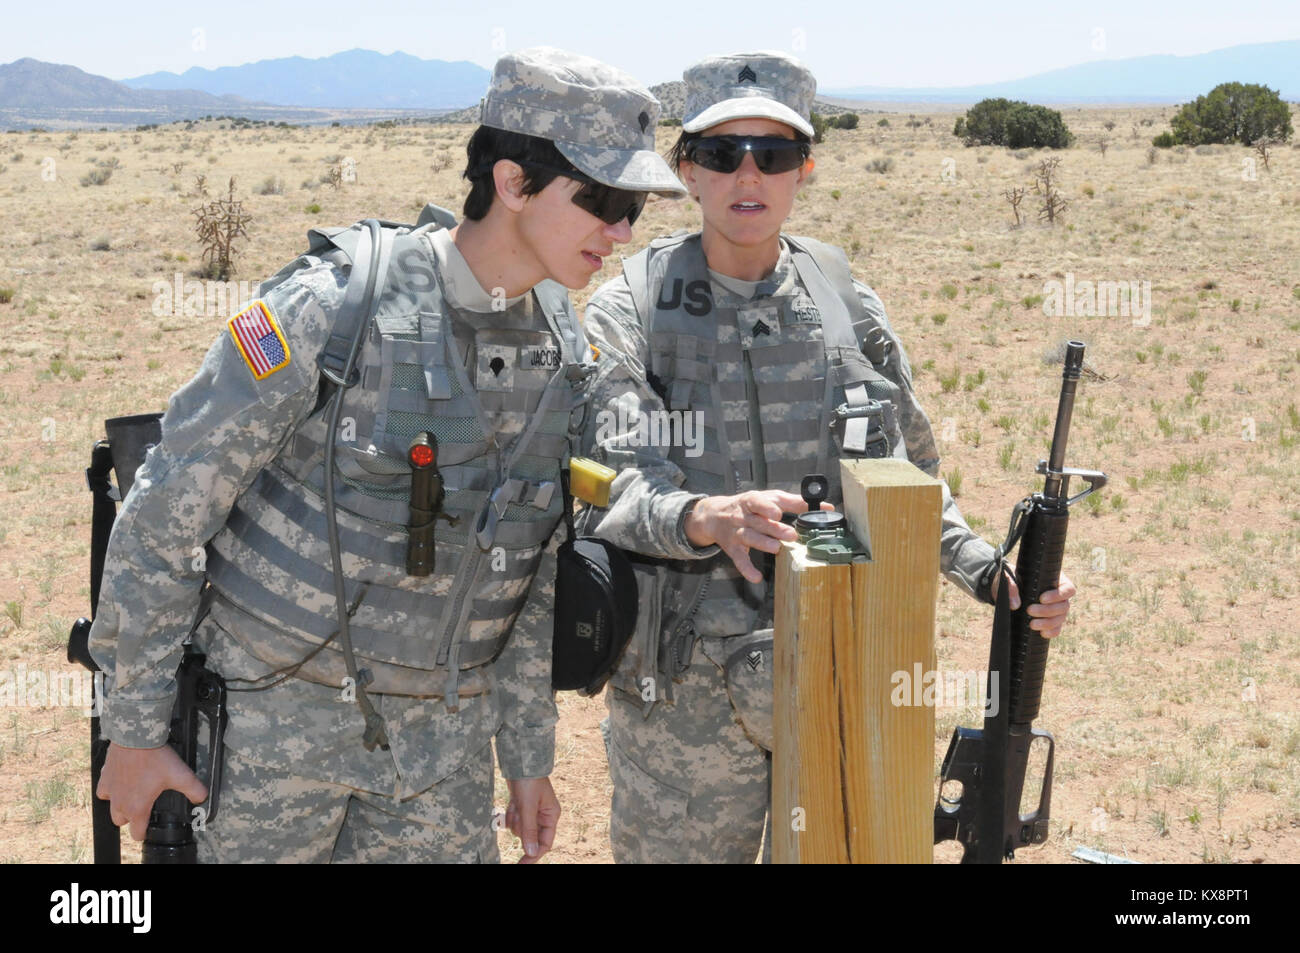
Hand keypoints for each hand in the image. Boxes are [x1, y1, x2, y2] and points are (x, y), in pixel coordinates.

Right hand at [97, 742, 207, 841]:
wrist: (136, 738)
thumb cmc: (155, 758)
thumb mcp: (181, 775)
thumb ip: (194, 790)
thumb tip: (202, 799)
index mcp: (137, 808)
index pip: (137, 834)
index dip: (145, 833)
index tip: (152, 825)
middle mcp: (120, 803)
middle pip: (122, 821)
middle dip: (132, 818)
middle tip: (145, 805)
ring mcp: (110, 791)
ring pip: (112, 807)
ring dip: (120, 805)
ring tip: (134, 794)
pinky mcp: (104, 777)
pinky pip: (104, 790)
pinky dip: (111, 788)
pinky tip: (122, 781)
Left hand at [504, 777, 560, 863]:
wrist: (520, 761)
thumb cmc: (528, 781)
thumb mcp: (528, 807)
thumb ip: (529, 831)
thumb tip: (531, 853)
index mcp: (551, 816)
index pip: (545, 843)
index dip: (534, 854)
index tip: (521, 864)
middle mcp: (543, 815)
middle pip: (529, 836)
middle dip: (520, 826)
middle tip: (517, 812)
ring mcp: (531, 811)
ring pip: (519, 829)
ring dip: (514, 819)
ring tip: (515, 803)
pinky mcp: (521, 807)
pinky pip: (513, 820)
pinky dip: (510, 814)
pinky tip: (511, 802)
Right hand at [683, 490, 831, 582]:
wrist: (714, 516)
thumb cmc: (750, 506)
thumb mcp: (768, 498)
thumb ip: (796, 502)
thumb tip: (826, 507)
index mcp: (752, 501)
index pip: (758, 502)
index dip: (767, 507)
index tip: (778, 512)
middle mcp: (742, 517)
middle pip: (758, 523)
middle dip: (774, 529)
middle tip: (792, 535)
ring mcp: (737, 533)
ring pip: (749, 538)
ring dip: (763, 544)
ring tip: (777, 548)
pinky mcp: (733, 548)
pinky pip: (739, 559)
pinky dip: (747, 569)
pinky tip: (756, 577)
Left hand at [994, 570, 1076, 638]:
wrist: (1006, 589)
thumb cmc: (1011, 579)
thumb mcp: (1008, 577)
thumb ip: (1010, 585)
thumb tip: (1015, 604)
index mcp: (1055, 580)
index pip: (1068, 588)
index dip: (1058, 595)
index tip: (1042, 599)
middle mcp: (1059, 595)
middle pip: (1064, 606)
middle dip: (1048, 610)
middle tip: (1030, 610)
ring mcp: (1057, 609)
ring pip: (1061, 618)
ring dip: (1048, 623)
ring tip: (1032, 624)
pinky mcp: (1051, 620)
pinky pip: (1057, 628)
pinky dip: (1051, 632)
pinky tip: (1042, 633)